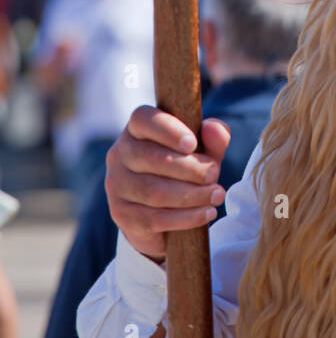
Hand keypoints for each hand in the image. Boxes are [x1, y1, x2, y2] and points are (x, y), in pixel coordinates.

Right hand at [105, 106, 230, 261]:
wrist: (164, 215)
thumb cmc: (185, 170)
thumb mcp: (204, 151)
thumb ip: (214, 136)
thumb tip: (215, 130)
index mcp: (137, 129)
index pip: (143, 119)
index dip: (168, 130)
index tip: (192, 143)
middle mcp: (120, 154)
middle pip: (153, 158)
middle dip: (190, 168)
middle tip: (215, 175)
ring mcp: (116, 185)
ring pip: (153, 191)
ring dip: (192, 195)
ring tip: (216, 196)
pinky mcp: (121, 215)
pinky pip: (153, 218)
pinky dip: (186, 217)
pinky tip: (206, 213)